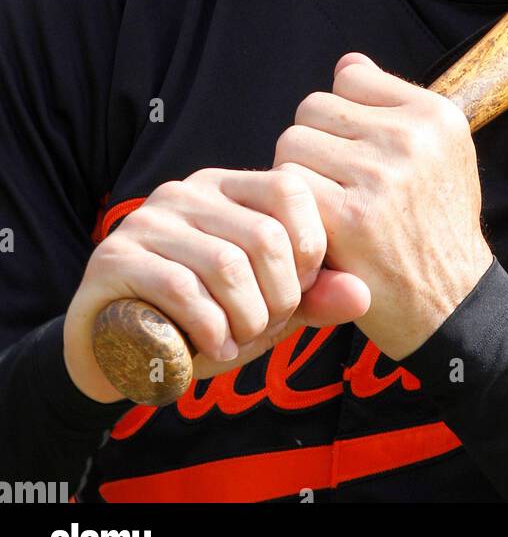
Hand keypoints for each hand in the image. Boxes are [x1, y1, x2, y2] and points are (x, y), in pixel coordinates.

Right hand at [63, 164, 370, 402]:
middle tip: (268, 328)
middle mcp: (190, 191)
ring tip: (240, 341)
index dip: (310, 248)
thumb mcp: (267, 309)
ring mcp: (151, 219)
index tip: (300, 293)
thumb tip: (363, 295)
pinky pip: (182, 289)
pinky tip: (214, 349)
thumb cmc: (202, 321)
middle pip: (265, 236)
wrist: (115, 349)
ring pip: (227, 264)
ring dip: (245, 319)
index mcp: (231, 186)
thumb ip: (314, 298)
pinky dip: (210, 329)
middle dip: (280, 298)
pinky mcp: (116, 256)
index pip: (291, 189)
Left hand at [273, 53, 493, 360]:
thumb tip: (347, 63)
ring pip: (291, 144)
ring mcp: (381, 176)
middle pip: (313, 108)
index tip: (355, 151)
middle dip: (313, 145)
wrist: (453, 306)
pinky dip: (292, 212)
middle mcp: (412, 137)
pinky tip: (317, 232)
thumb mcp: (443, 155)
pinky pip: (288, 187)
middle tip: (334, 186)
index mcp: (436, 115)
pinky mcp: (350, 218)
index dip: (341, 116)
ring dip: (296, 178)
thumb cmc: (436, 227)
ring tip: (327, 208)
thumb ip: (394, 107)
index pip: (350, 77)